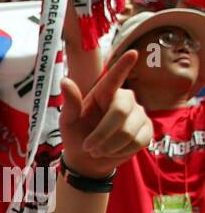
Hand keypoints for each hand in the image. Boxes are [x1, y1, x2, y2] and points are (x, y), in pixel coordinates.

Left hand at [58, 49, 150, 177]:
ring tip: (98, 150)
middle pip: (120, 111)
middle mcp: (124, 99)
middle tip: (89, 147)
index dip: (123, 66)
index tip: (133, 53)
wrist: (88, 159)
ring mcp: (138, 114)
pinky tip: (113, 151)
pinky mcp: (147, 129)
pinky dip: (121, 151)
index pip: (114, 78)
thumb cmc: (76, 134)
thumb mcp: (68, 121)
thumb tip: (64, 81)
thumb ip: (70, 103)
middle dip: (102, 133)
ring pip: (129, 130)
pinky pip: (138, 140)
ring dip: (109, 146)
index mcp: (103, 93)